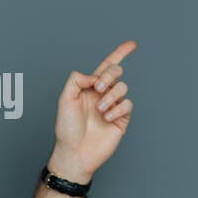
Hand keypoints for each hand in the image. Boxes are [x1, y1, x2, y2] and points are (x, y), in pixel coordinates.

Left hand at [49, 40, 136, 183]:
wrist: (75, 152)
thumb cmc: (67, 128)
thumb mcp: (65, 99)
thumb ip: (77, 80)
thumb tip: (93, 75)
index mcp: (89, 87)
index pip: (105, 66)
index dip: (119, 54)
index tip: (132, 44)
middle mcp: (102, 94)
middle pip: (116, 72)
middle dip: (109, 76)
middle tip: (99, 88)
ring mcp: (113, 106)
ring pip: (122, 88)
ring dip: (111, 96)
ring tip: (100, 110)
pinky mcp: (121, 119)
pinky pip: (127, 104)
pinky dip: (117, 109)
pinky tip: (107, 118)